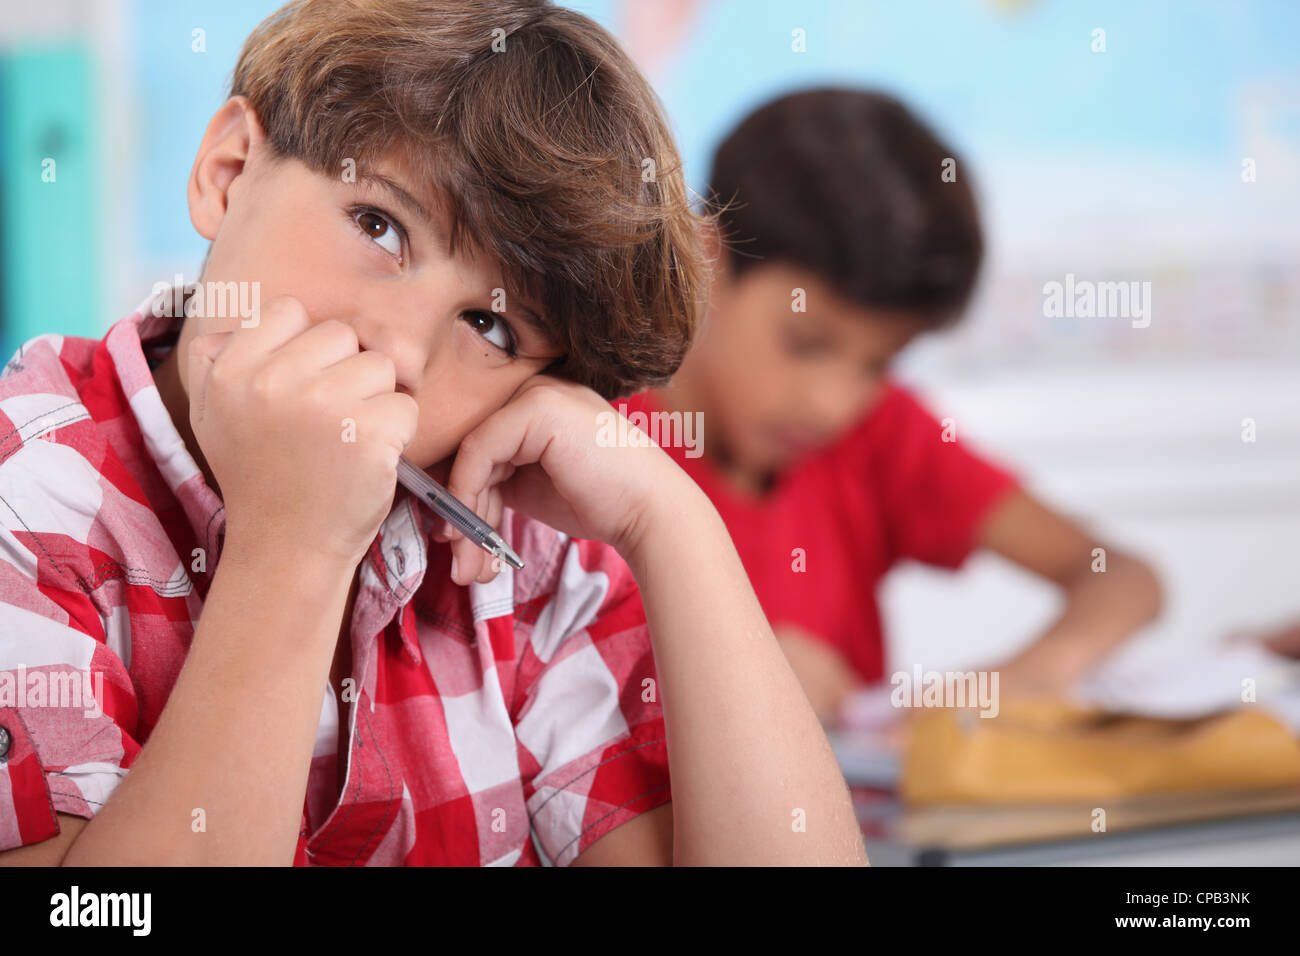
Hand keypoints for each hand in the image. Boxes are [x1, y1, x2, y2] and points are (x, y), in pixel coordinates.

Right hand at [187, 295, 418, 567]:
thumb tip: (240, 319)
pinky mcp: (370, 434)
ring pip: (380, 365)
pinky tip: (367, 459)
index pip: (289, 310)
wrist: (286, 548)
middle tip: (325, 423)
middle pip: (342, 334)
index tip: (300, 386)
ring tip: (345, 441)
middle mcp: (273, 382)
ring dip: (374, 401)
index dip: (305, 346)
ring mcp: (324, 406)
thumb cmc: (259, 478)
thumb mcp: (213, 416)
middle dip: (344, 372)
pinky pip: (405, 405)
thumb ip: (217, 359)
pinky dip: (398, 433)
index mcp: (230, 371)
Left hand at [431, 375, 689, 584]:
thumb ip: (493, 478)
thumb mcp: (531, 486)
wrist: (651, 512)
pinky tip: (476, 537)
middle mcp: (534, 388)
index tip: (455, 541)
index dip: (460, 494)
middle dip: (461, 512)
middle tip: (460, 563)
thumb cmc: (602, 503)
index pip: (479, 443)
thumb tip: (440, 495)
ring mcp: (537, 392)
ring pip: (470, 454)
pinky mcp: (537, 407)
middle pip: (470, 448)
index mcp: (536, 403)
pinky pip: (479, 450)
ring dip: (464, 517)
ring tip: (469, 567)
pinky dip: (468, 494)